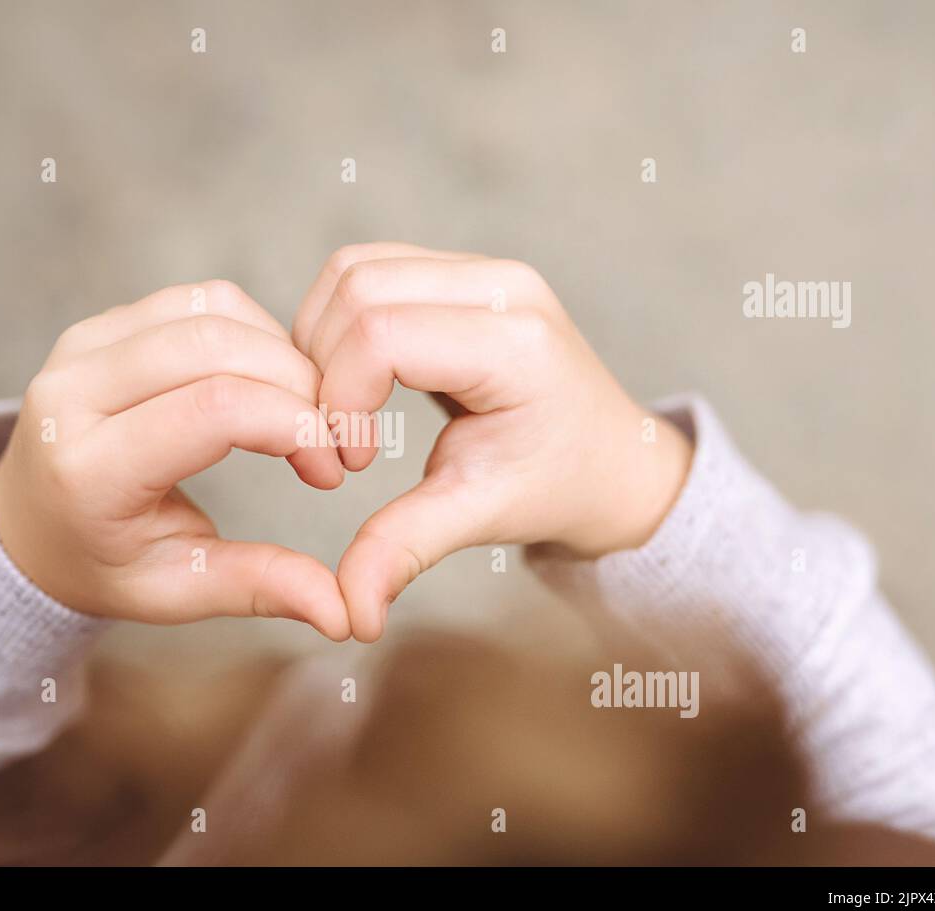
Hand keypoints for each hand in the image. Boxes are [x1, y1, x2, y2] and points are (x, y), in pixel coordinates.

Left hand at [0, 280, 351, 639]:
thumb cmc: (105, 563)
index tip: (331, 470)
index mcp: (87, 469)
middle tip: (332, 436)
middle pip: (215, 345)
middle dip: (297, 383)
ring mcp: (82, 347)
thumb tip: (344, 613)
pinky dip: (253, 330)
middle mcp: (72, 393)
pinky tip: (270, 383)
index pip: (212, 410)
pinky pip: (197, 300)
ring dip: (280, 352)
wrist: (29, 526)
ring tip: (306, 411)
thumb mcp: (176, 591)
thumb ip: (258, 588)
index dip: (293, 426)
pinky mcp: (103, 323)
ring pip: (210, 310)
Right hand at [293, 243, 692, 640]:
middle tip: (337, 437)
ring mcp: (483, 270)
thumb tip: (348, 615)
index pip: (381, 333)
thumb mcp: (480, 516)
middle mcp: (502, 286)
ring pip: (353, 270)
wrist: (613, 460)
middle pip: (356, 287)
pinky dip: (341, 322)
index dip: (339, 396)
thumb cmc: (556, 485)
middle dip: (321, 365)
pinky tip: (357, 382)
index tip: (348, 461)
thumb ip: (405, 549)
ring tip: (343, 411)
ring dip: (322, 339)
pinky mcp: (462, 272)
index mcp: (515, 343)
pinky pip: (371, 270)